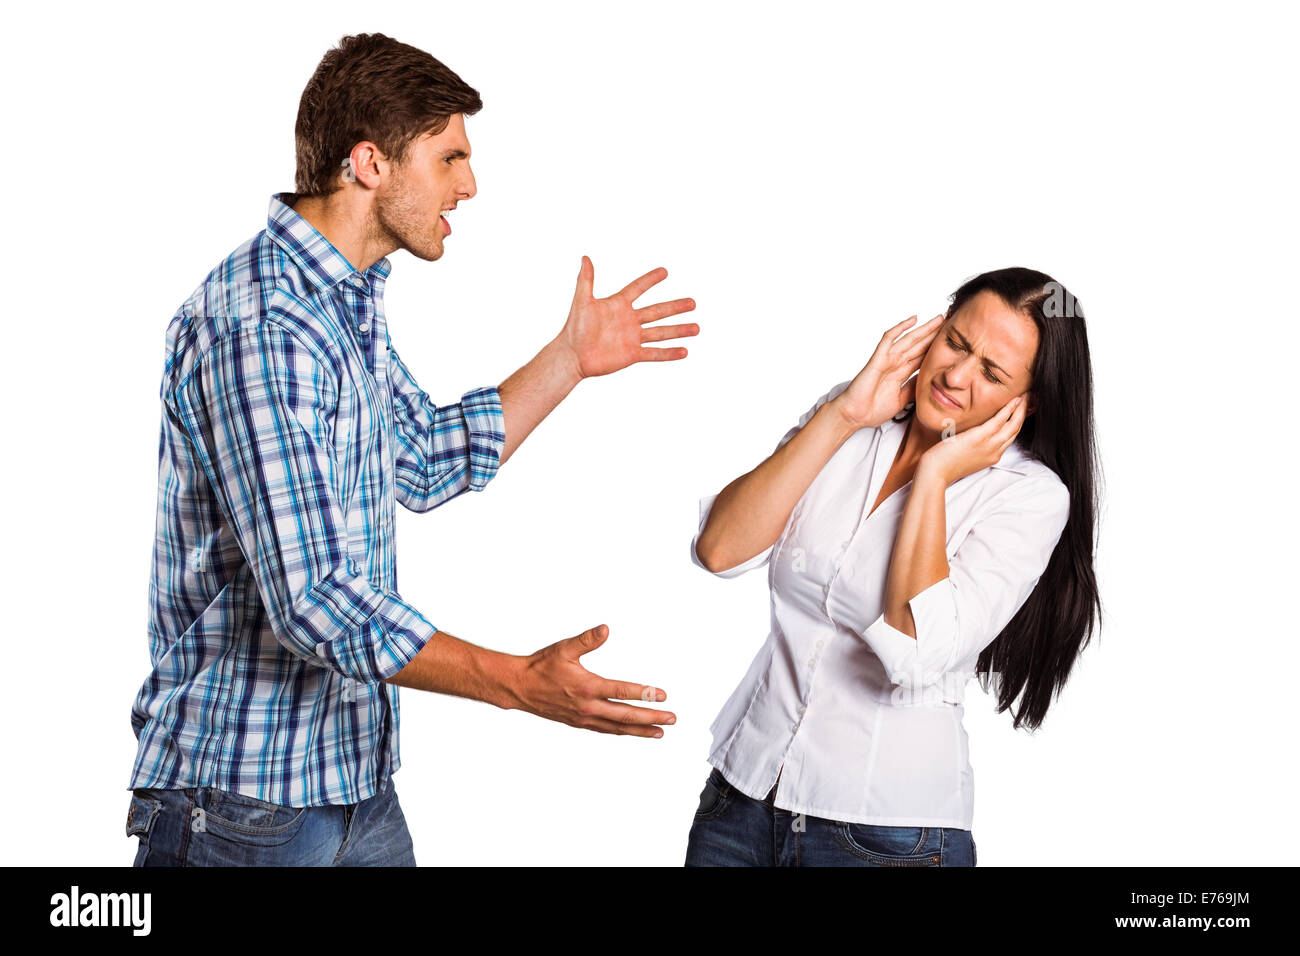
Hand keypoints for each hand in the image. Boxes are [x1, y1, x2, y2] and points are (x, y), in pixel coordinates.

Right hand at [510, 624, 675, 737]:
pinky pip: (605, 730)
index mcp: (587, 688)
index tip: (663, 696)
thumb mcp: (564, 648)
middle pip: (626, 716)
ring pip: (617, 728)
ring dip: (640, 730)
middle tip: (671, 719)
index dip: (645, 694)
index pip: (623, 693)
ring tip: (659, 732)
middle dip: (651, 718)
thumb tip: (605, 629)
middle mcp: (587, 707)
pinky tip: (631, 732)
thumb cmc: (541, 666)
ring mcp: (583, 718)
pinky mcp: (578, 723)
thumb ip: (587, 640)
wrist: (519, 687)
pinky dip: (621, 732)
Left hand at [556, 257, 698, 378]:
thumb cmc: (574, 328)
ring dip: (679, 330)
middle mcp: (629, 320)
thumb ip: (586, 280)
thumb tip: (585, 257)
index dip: (650, 280)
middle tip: (693, 302)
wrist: (572, 356)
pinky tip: (684, 351)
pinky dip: (669, 353)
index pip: (638, 288)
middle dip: (675, 307)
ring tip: (697, 327)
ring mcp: (632, 338)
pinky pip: (654, 353)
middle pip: (657, 311)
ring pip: (661, 332)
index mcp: (618, 305)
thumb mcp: (582, 301)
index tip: (665, 271)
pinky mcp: (632, 354)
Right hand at [831, 314, 944, 429]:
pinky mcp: (878, 359)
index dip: (938, 347)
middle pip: (920, 344)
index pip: (924, 356)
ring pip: (909, 339)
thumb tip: (932, 379)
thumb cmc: (873, 409)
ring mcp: (887, 359)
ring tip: (940, 318)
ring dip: (924, 328)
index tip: (954, 340)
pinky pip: (889, 339)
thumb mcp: (903, 399)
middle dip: (935, 334)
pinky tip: (913, 319)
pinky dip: (900, 328)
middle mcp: (896, 363)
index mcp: (902, 373)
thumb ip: (914, 387)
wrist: (855, 416)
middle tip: (952, 322)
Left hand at [918, 395, 1027, 485]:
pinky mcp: (981, 437)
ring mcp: (989, 445)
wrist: (935, 472)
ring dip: (1021, 408)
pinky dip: (1009, 409)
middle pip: (1016, 430)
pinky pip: (1000, 420)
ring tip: (1025, 395)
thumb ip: (974, 445)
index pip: (1010, 437)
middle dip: (1024, 413)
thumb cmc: (944, 464)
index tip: (1021, 410)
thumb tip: (972, 434)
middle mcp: (995, 451)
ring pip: (1013, 424)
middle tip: (1029, 398)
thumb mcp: (965, 455)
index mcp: (992, 456)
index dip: (1018, 422)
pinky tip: (1014, 399)